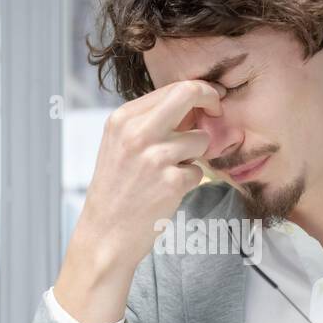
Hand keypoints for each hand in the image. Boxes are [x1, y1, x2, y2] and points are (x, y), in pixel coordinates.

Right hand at [55, 80, 223, 322]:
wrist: (105, 234)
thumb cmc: (116, 190)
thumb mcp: (120, 145)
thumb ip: (150, 122)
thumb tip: (193, 103)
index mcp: (122, 119)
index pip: (172, 88)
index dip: (198, 92)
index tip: (210, 100)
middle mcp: (137, 133)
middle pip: (189, 94)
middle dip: (211, 99)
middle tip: (218, 112)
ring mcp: (155, 157)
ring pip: (201, 139)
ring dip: (195, 156)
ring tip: (170, 171)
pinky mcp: (171, 182)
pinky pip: (200, 170)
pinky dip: (190, 181)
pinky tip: (168, 191)